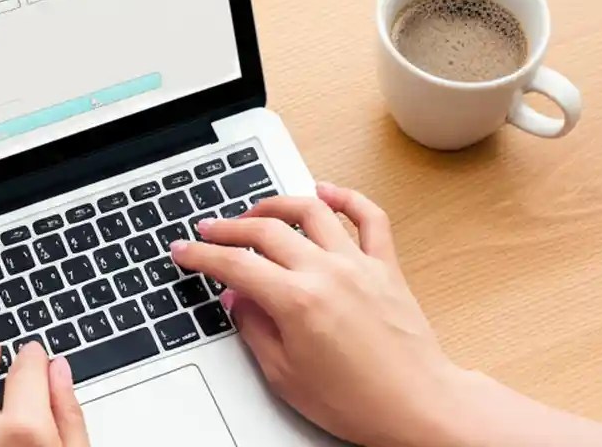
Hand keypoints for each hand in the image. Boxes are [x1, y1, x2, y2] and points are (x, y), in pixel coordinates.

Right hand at [169, 182, 468, 446]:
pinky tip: (325, 193)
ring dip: (276, 205)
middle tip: (209, 231)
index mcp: (297, 301)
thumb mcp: (285, 376)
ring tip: (256, 213)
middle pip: (265, 230)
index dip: (201, 255)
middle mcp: (326, 273)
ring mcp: (358, 265)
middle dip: (228, 227)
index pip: (235, 265)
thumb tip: (236, 300)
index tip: (184, 250)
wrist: (417, 407)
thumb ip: (254, 329)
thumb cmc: (357, 402)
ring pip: (311, 211)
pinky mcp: (385, 267)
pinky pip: (369, 218)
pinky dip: (346, 198)